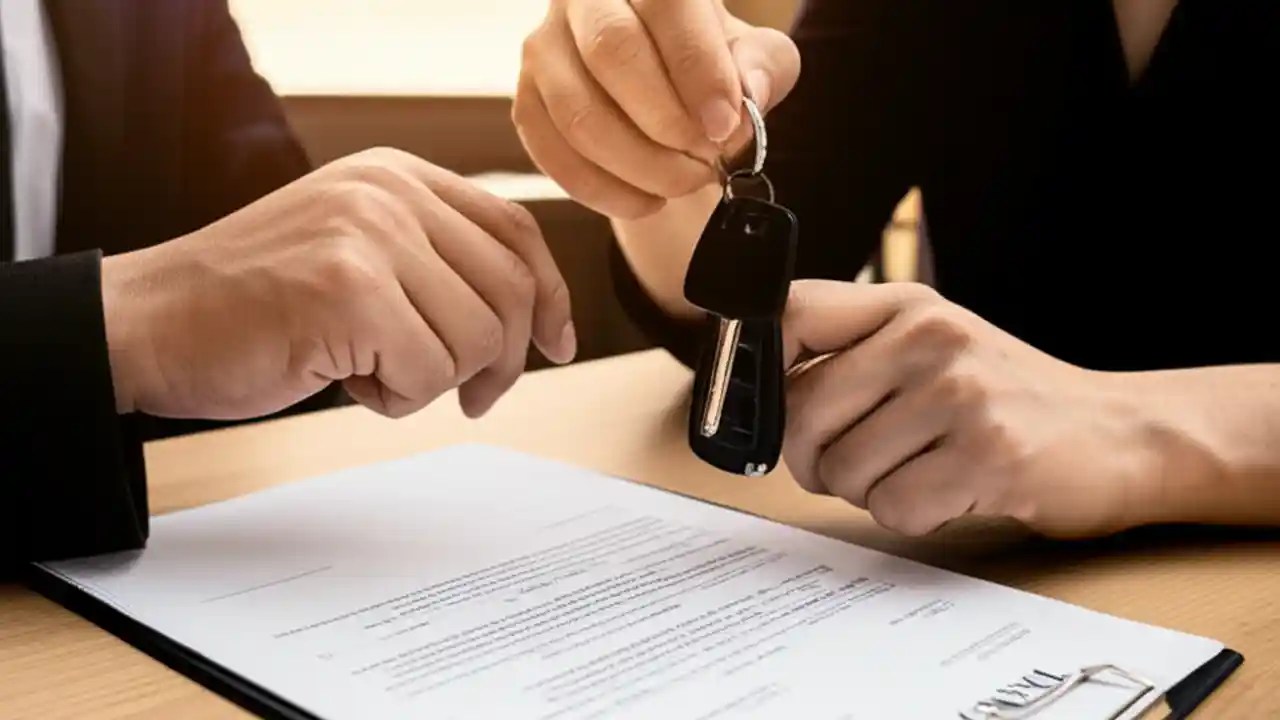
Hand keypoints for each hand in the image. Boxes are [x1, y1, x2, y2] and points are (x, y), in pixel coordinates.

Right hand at [102, 147, 574, 420]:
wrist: (147, 322)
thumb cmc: (253, 305)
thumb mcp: (356, 253)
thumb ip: (434, 264)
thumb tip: (535, 321)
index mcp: (397, 175)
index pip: (516, 232)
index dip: (551, 296)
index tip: (558, 344)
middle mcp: (388, 192)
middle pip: (511, 292)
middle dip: (501, 362)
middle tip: (469, 398)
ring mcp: (367, 235)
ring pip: (478, 339)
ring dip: (433, 381)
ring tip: (369, 370)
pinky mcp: (348, 289)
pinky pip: (429, 373)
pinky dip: (396, 398)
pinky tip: (343, 378)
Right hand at [514, 0, 800, 218]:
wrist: (656, 87)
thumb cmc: (707, 65)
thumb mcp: (753, 56)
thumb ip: (763, 68)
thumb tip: (746, 97)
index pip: (666, 5)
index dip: (698, 69)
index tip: (726, 126)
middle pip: (612, 52)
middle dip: (667, 122)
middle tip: (706, 159)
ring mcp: (544, 49)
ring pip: (579, 114)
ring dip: (640, 166)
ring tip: (683, 183)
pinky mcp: (526, 102)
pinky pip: (555, 156)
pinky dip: (606, 192)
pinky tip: (647, 200)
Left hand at [781, 281, 1161, 538]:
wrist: (1122, 434)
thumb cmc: (1011, 398)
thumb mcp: (936, 346)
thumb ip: (856, 351)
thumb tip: (763, 390)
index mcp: (908, 306)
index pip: (792, 314)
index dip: (762, 366)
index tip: (773, 405)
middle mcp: (931, 339)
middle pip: (802, 414)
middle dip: (815, 458)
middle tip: (858, 464)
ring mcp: (961, 394)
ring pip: (842, 470)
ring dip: (869, 491)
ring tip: (921, 471)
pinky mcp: (988, 456)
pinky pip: (893, 508)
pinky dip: (913, 516)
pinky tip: (951, 492)